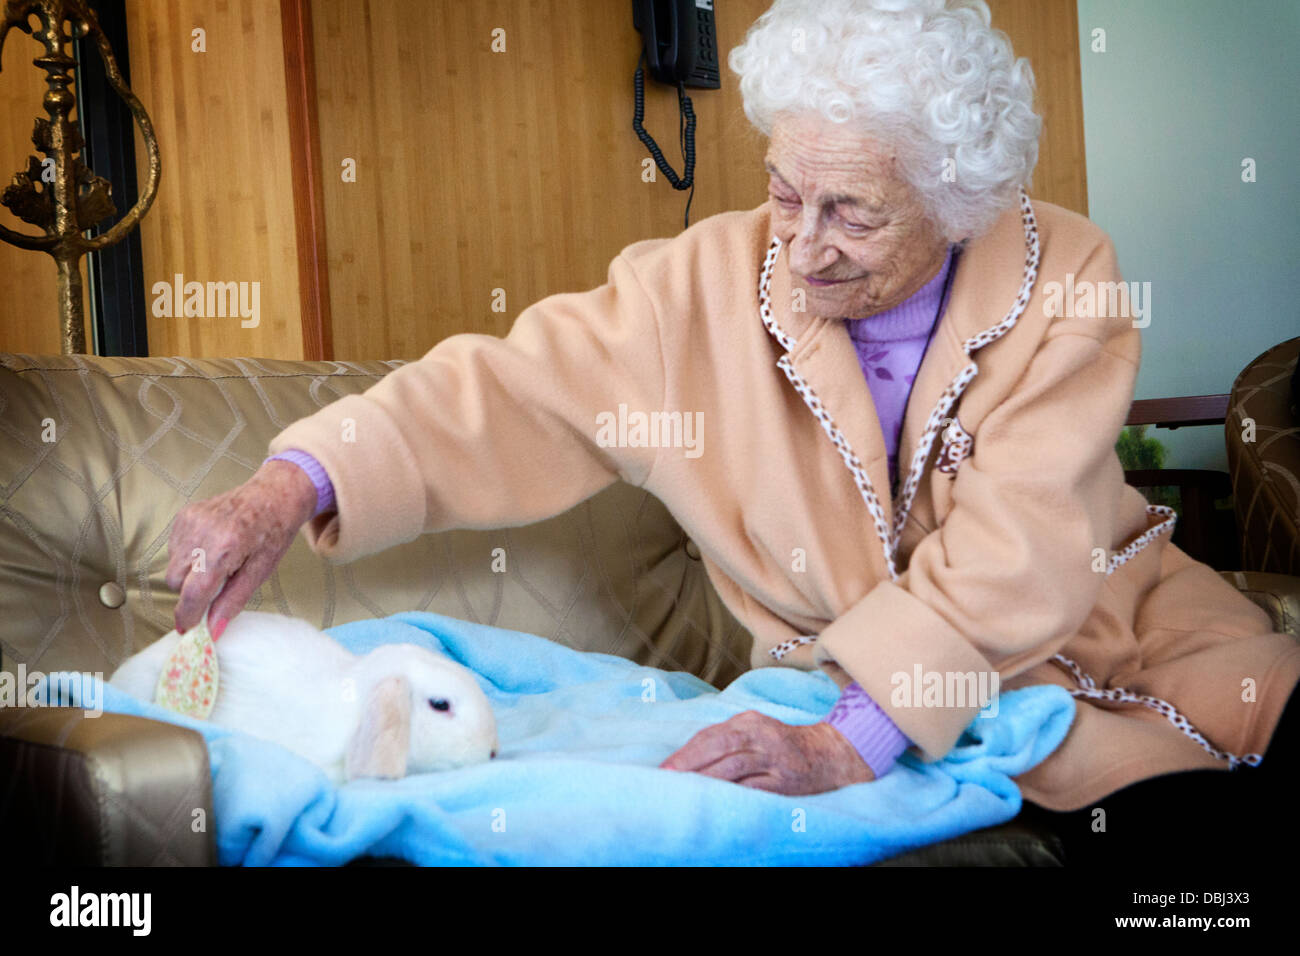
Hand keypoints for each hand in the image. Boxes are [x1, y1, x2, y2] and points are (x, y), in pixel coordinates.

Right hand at [165, 460, 318, 635]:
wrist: (273, 494)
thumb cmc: (272, 533)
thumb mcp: (261, 571)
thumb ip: (233, 601)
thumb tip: (213, 630)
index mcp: (224, 547)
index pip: (194, 592)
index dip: (188, 615)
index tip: (188, 630)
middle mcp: (201, 532)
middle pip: (176, 581)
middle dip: (191, 592)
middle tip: (216, 586)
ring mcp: (189, 520)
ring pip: (172, 566)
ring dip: (190, 573)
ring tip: (219, 561)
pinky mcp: (183, 515)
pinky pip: (174, 549)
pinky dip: (189, 556)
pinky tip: (211, 547)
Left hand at [659, 710, 874, 794]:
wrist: (829, 754)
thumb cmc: (782, 744)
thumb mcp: (756, 731)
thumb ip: (728, 739)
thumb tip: (690, 758)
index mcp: (750, 722)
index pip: (711, 734)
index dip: (687, 751)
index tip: (666, 767)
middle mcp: (760, 736)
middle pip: (719, 745)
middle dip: (690, 761)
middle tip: (668, 776)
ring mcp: (773, 758)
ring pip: (734, 766)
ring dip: (707, 777)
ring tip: (686, 788)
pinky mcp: (784, 781)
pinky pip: (754, 787)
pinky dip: (733, 792)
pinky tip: (717, 799)